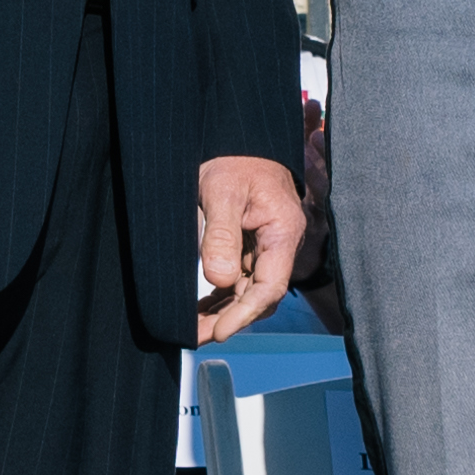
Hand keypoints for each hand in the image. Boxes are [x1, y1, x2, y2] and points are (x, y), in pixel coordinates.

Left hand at [192, 152, 305, 344]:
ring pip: (248, 292)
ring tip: (192, 328)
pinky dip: (221, 297)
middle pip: (259, 296)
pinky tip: (201, 310)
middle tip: (194, 335)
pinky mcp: (251, 246)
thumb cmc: (235, 158)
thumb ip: (221, 234)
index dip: (244, 313)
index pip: (270, 287)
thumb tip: (219, 279)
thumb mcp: (222, 191)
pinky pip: (240, 280)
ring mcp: (266, 248)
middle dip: (228, 320)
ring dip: (222, 312)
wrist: (239, 139)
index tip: (220, 330)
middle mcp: (280, 245)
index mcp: (282, 232)